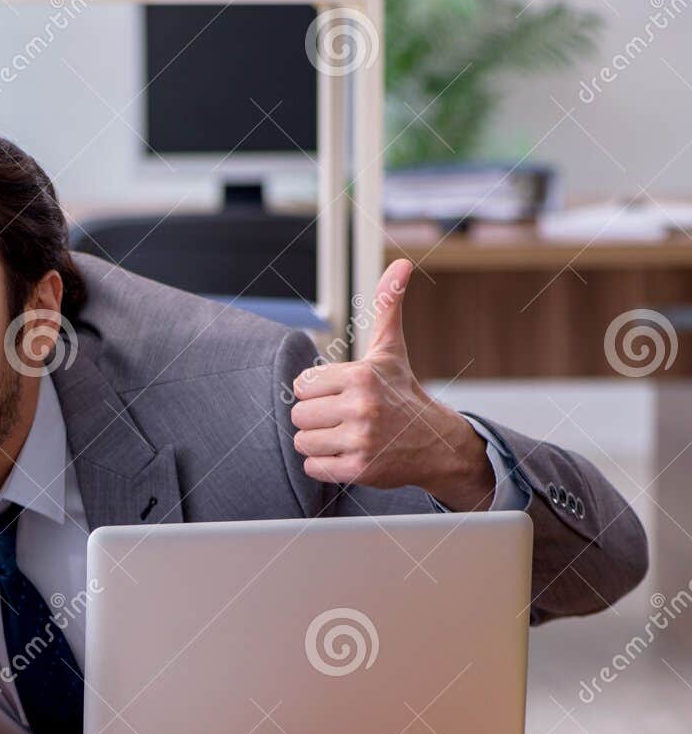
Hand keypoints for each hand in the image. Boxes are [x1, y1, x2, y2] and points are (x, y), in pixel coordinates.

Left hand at [290, 259, 495, 511]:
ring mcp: (361, 441)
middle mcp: (361, 407)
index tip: (341, 394)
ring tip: (345, 436)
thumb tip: (400, 264)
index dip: (317, 391)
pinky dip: (324, 465)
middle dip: (316, 417)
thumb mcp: (391, 349)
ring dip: (318, 442)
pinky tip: (347, 454)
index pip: (302, 386)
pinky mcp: (358, 469)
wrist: (435, 443)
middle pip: (298, 415)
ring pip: (302, 442)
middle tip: (343, 417)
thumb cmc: (403, 393)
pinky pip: (312, 468)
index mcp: (361, 376)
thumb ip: (386, 306)